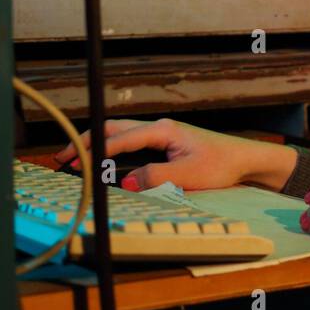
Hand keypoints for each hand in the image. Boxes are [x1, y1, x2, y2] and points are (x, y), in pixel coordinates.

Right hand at [52, 118, 276, 191]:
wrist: (244, 158)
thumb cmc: (221, 164)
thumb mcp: (188, 176)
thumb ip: (156, 178)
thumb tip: (126, 182)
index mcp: (163, 130)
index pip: (122, 138)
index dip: (97, 152)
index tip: (76, 163)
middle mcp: (160, 127)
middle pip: (115, 129)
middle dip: (88, 141)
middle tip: (64, 157)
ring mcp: (162, 133)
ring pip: (121, 133)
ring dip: (98, 144)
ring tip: (76, 159)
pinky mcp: (165, 142)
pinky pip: (131, 142)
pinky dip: (112, 149)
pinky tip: (104, 161)